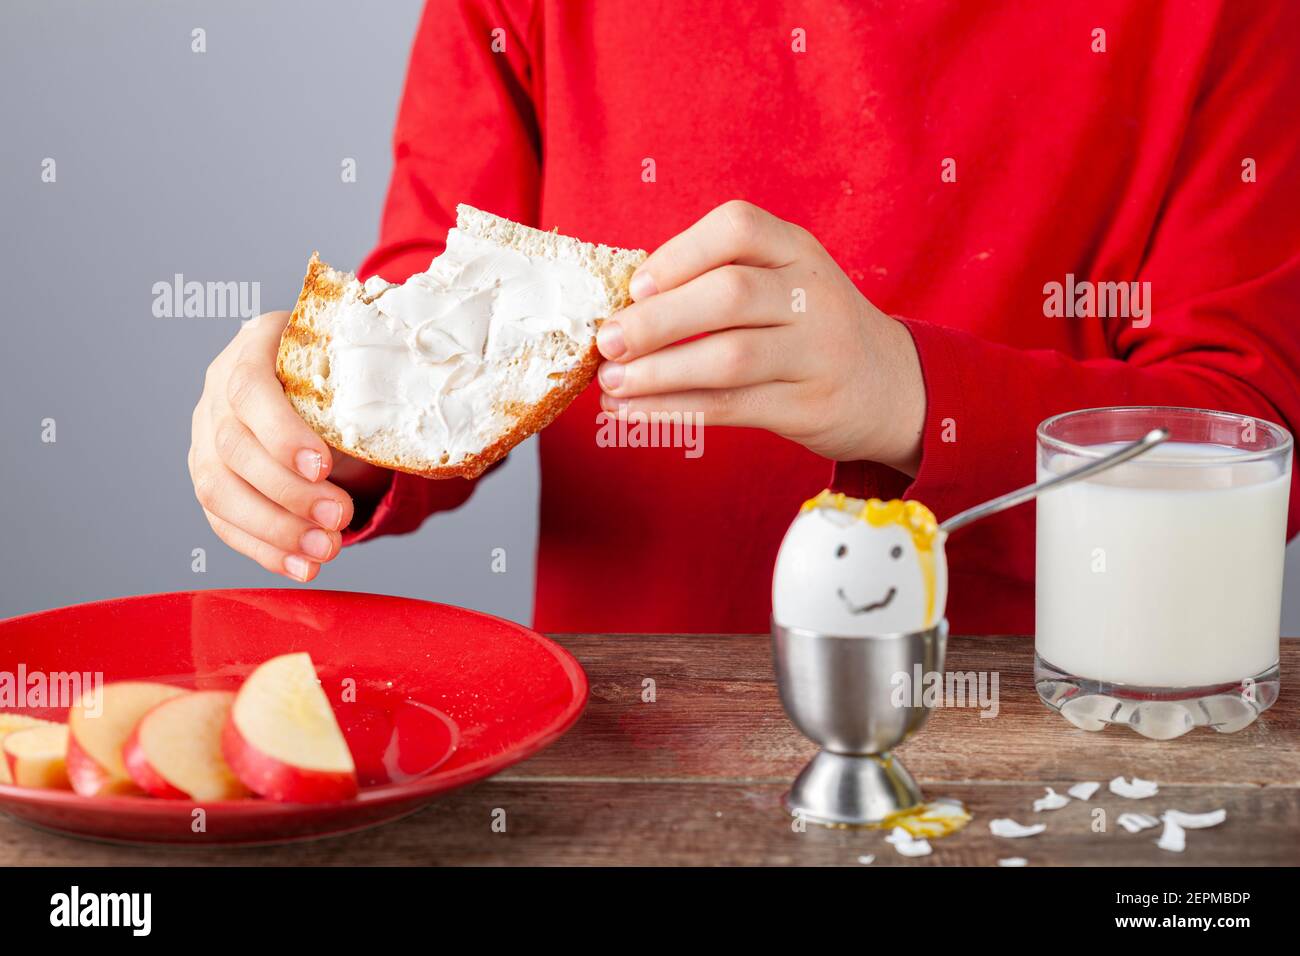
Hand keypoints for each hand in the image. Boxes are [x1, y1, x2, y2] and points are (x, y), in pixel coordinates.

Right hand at [188, 311, 389, 580]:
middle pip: (234, 448)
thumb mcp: (353, 365)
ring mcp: (205, 438)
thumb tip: (428, 438)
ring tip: (325, 549)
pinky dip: (265, 550)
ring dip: (275, 529)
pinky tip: (302, 567)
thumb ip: (373, 388)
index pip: (249, 390)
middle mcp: (218, 393)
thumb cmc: (340, 372)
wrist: (313, 382)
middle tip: (340, 515)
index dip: (281, 434)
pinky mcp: (211, 479)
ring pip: (219, 491)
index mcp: (251, 349)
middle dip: (289, 492)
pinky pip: (224, 522)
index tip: (323, 466)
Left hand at [595, 200, 925, 474]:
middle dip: (657, 321)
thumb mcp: (782, 283)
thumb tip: (621, 305)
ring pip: (729, 359)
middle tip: (606, 342)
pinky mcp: (808, 405)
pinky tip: (635, 413)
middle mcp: (812, 295)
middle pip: (729, 296)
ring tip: (612, 386)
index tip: (636, 286)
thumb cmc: (808, 329)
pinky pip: (732, 407)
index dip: (679, 254)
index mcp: (796, 250)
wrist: (892, 385)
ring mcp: (816, 352)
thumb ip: (718, 280)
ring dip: (659, 374)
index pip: (737, 229)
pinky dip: (675, 410)